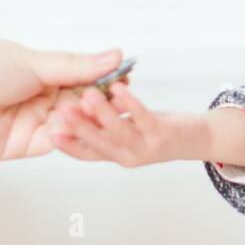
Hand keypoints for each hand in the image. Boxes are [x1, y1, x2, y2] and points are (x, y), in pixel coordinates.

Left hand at [0, 40, 123, 160]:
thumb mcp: (33, 61)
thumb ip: (76, 65)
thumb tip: (115, 55)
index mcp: (42, 71)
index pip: (83, 76)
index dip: (105, 78)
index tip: (127, 76)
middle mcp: (40, 97)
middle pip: (81, 101)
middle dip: (100, 100)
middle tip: (121, 97)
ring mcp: (33, 122)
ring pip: (71, 122)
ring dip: (86, 118)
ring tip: (100, 110)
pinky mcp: (24, 145)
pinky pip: (55, 141)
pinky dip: (68, 135)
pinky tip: (76, 125)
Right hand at [49, 83, 178, 167]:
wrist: (195, 138)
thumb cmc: (155, 130)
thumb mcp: (126, 130)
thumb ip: (104, 124)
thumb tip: (76, 107)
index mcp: (116, 154)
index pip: (87, 153)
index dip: (68, 146)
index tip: (49, 132)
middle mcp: (128, 155)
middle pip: (99, 143)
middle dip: (79, 128)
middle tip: (60, 112)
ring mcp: (145, 146)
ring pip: (118, 131)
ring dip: (101, 113)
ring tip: (87, 95)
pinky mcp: (162, 134)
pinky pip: (143, 117)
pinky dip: (130, 102)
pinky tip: (119, 88)